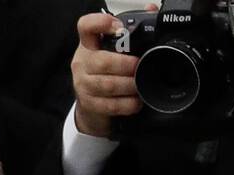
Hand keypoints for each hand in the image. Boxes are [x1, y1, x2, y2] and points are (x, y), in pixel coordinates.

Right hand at [70, 11, 145, 137]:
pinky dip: (127, 104)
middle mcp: (82, 63)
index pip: (86, 27)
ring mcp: (82, 84)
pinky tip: (135, 101)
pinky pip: (109, 105)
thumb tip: (151, 9)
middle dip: (125, 65)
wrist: (90, 103)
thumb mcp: (112, 50)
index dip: (100, 23)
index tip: (118, 27)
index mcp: (88, 45)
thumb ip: (130, 31)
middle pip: (102, 61)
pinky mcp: (88, 103)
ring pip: (107, 85)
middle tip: (138, 66)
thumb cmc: (104, 72)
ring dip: (128, 85)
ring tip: (140, 84)